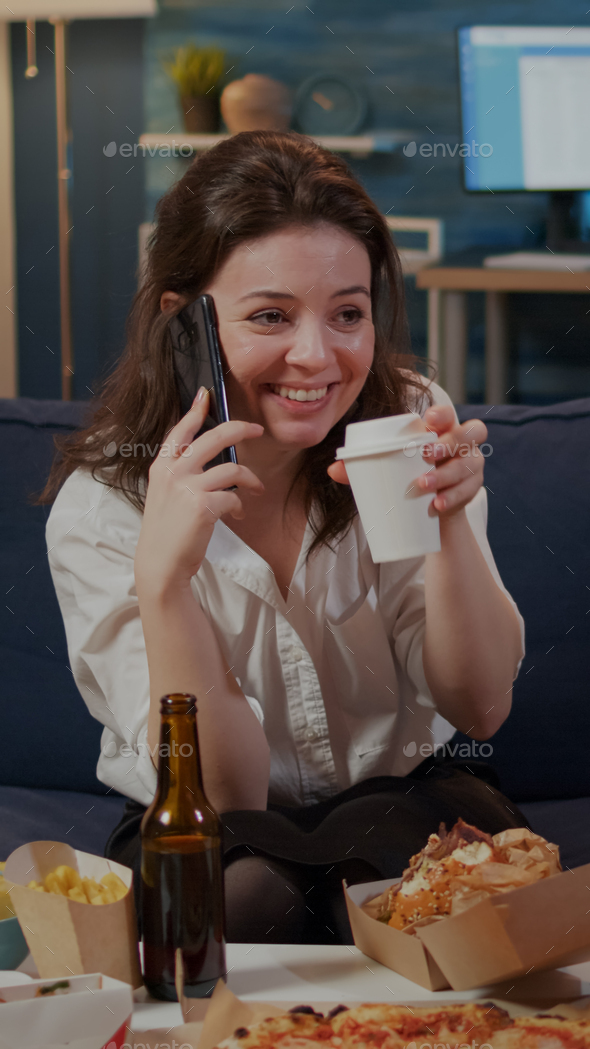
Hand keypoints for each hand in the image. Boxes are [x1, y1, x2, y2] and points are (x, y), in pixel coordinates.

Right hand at [135, 388, 263, 591]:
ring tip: (257, 488)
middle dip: (240, 429)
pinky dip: (241, 505)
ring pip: (232, 468)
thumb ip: (180, 473)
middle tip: (256, 430)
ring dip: (250, 479)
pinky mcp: (203, 506)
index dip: (195, 410)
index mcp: (161, 467)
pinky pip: (234, 497)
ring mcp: (187, 488)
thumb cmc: (166, 532)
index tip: (207, 395)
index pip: (180, 430)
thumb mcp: (164, 495)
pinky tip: (238, 514)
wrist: (160, 564)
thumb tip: (212, 458)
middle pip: (214, 437)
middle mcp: (173, 472)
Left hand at [326, 405, 486, 519]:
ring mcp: (472, 466)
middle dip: (449, 443)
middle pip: (470, 433)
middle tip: (426, 455)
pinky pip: (469, 491)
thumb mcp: (389, 468)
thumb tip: (332, 469)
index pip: (449, 414)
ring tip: (423, 486)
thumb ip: (362, 466)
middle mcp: (462, 444)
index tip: (429, 421)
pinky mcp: (472, 489)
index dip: (444, 414)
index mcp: (442, 430)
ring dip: (446, 475)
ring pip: (469, 464)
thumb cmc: (408, 476)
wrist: (432, 508)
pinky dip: (452, 498)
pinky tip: (437, 504)